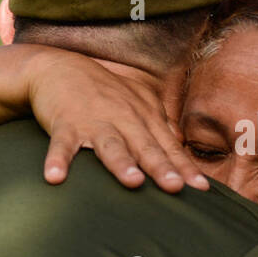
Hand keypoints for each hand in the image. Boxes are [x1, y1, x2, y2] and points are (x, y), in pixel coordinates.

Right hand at [23, 50, 207, 192]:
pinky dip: (58, 159)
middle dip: (161, 167)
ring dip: (121, 163)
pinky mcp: (65, 123)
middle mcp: (123, 119)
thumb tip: (182, 143)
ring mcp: (94, 122)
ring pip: (110, 145)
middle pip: (145, 147)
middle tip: (175, 187)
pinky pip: (62, 144)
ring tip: (132, 181)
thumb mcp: (138, 101)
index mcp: (143, 117)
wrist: (60, 67)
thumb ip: (160, 123)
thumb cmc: (104, 90)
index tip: (202, 189)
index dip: (185, 168)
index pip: (168, 147)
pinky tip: (55, 177)